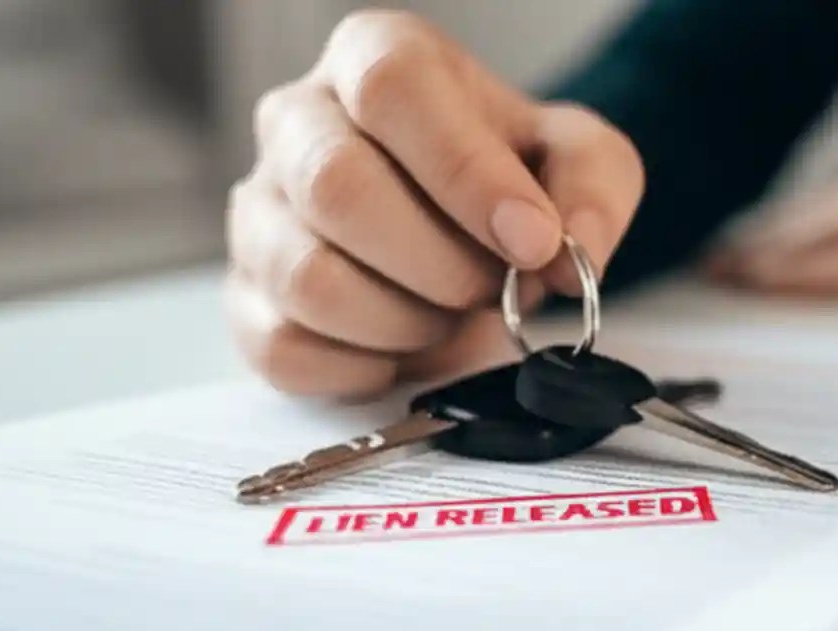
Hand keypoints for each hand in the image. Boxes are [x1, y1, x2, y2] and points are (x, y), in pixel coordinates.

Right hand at [227, 10, 642, 395]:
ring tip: (448, 311)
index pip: (393, 89)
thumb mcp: (577, 162)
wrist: (461, 237)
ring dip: (408, 320)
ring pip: (310, 279)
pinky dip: (366, 365)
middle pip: (340, 188)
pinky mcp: (245, 298)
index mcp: (375, 59)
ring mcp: (260, 213)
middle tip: (491, 286)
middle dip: (442, 264)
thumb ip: (592, 189)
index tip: (531, 239)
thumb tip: (564, 253)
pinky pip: (288, 348)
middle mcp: (298, 122)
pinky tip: (402, 343)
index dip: (465, 172)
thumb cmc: (506, 184)